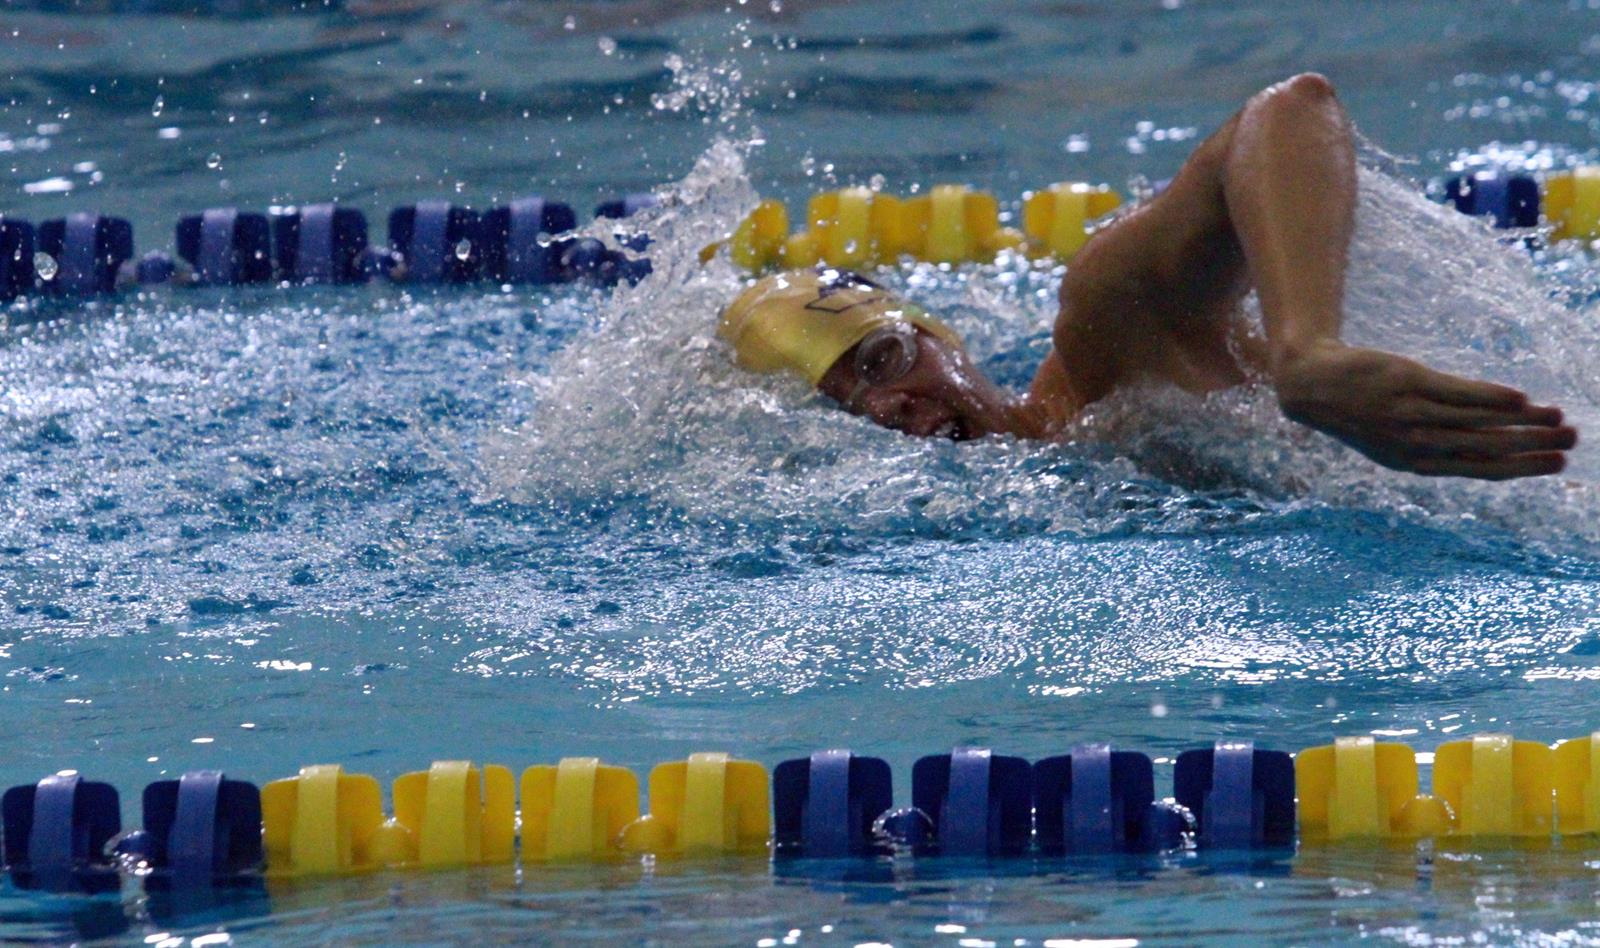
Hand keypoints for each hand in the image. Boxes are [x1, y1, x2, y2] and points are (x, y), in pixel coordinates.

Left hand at [1273, 339, 1576, 479]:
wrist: (1310, 384)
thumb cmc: (1358, 411)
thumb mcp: (1392, 438)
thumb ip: (1436, 443)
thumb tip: (1483, 444)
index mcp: (1414, 463)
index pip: (1478, 469)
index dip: (1520, 468)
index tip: (1557, 465)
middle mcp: (1416, 443)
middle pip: (1486, 448)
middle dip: (1532, 447)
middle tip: (1572, 442)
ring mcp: (1412, 414)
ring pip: (1477, 421)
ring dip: (1522, 421)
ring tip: (1557, 416)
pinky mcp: (1407, 383)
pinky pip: (1457, 394)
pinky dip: (1491, 398)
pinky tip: (1521, 398)